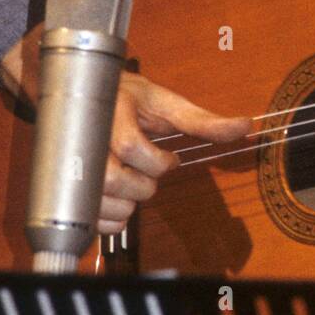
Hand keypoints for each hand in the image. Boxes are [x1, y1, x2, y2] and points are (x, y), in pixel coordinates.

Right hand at [0, 26, 250, 235]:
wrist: (81, 96)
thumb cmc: (129, 100)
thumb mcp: (166, 103)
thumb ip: (203, 120)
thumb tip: (246, 126)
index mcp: (111, 111)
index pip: (130, 147)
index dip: (158, 161)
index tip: (170, 158)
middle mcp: (85, 138)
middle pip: (115, 179)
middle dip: (145, 184)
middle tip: (150, 172)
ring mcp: (71, 164)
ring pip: (104, 202)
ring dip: (130, 202)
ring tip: (133, 181)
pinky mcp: (68, 188)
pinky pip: (94, 219)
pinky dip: (114, 218)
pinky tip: (119, 198)